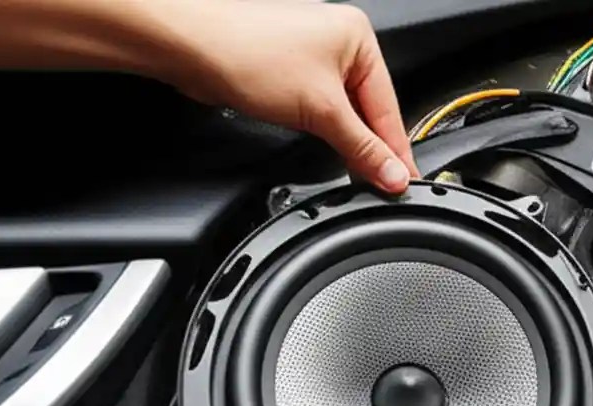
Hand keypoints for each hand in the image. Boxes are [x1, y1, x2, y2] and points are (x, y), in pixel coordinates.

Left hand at [170, 1, 418, 192]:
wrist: (189, 45)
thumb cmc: (246, 52)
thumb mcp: (320, 110)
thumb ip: (361, 146)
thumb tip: (390, 171)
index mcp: (357, 36)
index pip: (388, 105)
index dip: (395, 149)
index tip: (403, 179)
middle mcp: (336, 40)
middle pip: (366, 108)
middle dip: (370, 145)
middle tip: (382, 183)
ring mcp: (309, 54)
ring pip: (341, 108)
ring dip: (346, 139)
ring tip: (358, 171)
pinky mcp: (285, 70)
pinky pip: (317, 105)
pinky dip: (324, 128)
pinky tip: (328, 146)